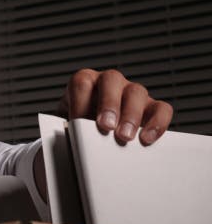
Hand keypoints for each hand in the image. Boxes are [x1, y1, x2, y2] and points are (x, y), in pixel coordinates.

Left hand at [57, 69, 172, 144]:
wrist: (92, 134)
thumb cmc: (78, 127)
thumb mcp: (68, 126)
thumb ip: (67, 129)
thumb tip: (61, 142)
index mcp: (85, 82)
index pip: (82, 83)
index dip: (80, 101)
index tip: (77, 122)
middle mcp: (109, 83)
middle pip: (111, 80)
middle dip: (109, 104)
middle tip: (106, 127)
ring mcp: (131, 92)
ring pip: (136, 92)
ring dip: (131, 116)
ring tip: (125, 137)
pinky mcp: (151, 107)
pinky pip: (161, 108)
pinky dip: (157, 122)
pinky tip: (147, 139)